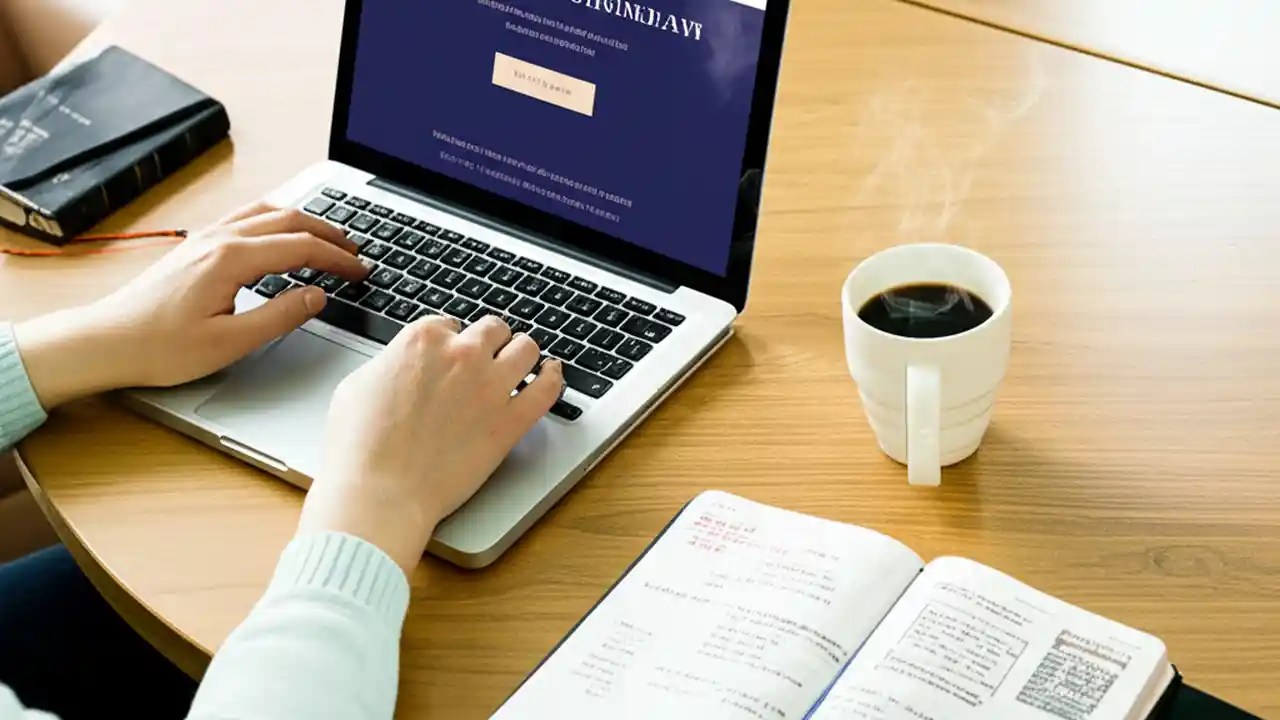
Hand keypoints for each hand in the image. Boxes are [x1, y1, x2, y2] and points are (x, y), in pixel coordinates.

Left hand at [14, 201, 367, 408]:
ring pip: (267, 211)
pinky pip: (246, 217)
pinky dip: (277, 219)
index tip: (361, 271)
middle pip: (289, 219)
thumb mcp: (230, 342)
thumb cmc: (161, 347)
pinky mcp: (196, 245)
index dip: (338, 258)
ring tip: (329, 237)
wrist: (107, 341)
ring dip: (304, 220)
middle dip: (330, 233)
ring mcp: (205, 238)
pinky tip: (283, 234)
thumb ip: (280, 316)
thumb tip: (317, 296)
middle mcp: (219, 239)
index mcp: (231, 260)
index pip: (301, 247)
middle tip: (357, 252)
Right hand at [296, 315, 565, 572]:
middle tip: (487, 358)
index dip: (450, 341)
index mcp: (422, 340)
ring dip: (522, 354)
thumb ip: (390, 364)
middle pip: (492, 329)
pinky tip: (552, 374)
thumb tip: (401, 365)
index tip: (451, 355)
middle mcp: (462, 355)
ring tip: (521, 364)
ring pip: (526, 348)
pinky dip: (554, 378)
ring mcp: (491, 387)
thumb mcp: (357, 385)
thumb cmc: (359, 447)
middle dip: (489, 341)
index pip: (449, 324)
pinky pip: (548, 389)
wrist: (379, 492)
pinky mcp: (510, 422)